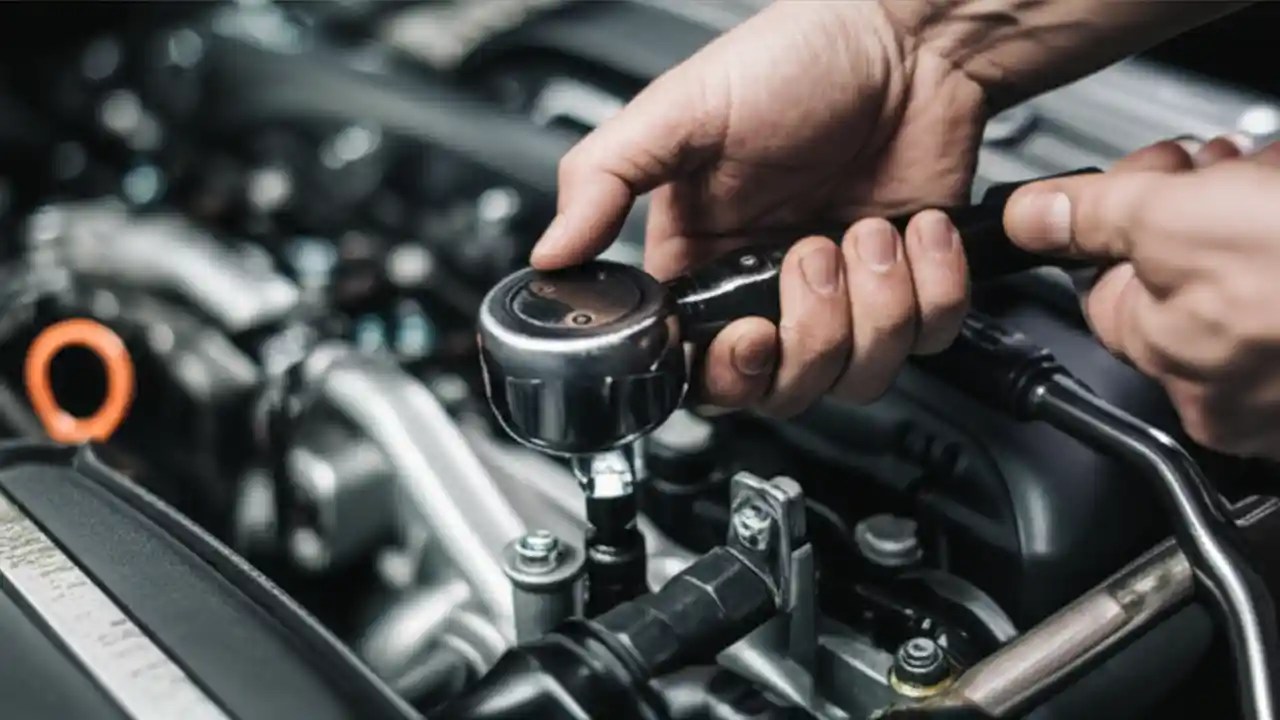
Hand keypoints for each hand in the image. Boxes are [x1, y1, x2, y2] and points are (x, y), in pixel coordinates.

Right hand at [531, 1, 987, 415]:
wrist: (910, 40)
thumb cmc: (798, 62)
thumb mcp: (680, 110)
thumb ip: (604, 179)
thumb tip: (548, 255)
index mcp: (704, 262)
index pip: (698, 368)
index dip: (726, 371)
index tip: (748, 332)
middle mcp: (770, 291)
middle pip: (782, 388)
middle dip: (809, 332)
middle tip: (812, 251)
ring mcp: (843, 296)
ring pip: (858, 375)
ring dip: (876, 302)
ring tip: (868, 229)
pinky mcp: (909, 288)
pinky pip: (928, 337)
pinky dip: (934, 285)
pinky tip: (915, 229)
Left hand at [1005, 134, 1279, 458]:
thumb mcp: (1182, 220)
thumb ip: (1096, 219)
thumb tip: (1032, 219)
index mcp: (1171, 359)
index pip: (1106, 282)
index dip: (1122, 212)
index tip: (1153, 174)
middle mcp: (1227, 390)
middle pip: (1179, 276)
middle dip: (1195, 206)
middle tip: (1226, 168)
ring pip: (1243, 276)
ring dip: (1250, 213)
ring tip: (1271, 184)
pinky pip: (1276, 296)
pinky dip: (1279, 247)